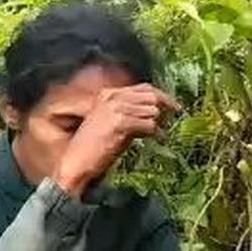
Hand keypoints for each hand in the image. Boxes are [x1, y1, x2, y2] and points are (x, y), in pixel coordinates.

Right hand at [52, 84, 178, 196]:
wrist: (76, 162)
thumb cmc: (92, 148)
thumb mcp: (109, 122)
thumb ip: (128, 111)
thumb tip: (154, 110)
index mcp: (107, 94)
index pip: (143, 88)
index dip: (161, 95)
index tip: (173, 105)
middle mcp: (111, 97)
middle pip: (151, 95)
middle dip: (166, 105)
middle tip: (174, 116)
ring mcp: (115, 109)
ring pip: (152, 110)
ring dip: (159, 123)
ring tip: (159, 133)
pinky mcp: (120, 124)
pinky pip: (149, 125)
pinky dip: (156, 133)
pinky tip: (157, 139)